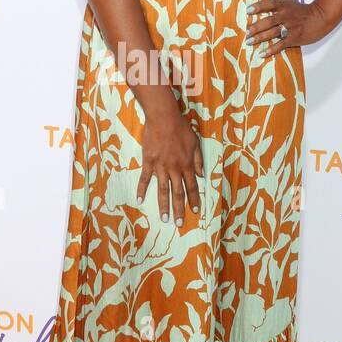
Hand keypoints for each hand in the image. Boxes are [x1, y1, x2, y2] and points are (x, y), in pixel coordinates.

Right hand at [137, 108, 202, 226]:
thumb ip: (198, 160)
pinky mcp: (148, 162)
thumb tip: (201, 175)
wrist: (163, 118)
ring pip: (163, 190)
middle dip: (179, 209)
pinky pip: (145, 178)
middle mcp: (174, 169)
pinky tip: (140, 200)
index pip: (192, 186)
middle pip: (178, 193)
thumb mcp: (195, 143)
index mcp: (187, 164)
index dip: (194, 199)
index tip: (196, 211)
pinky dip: (142, 189)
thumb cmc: (181, 128)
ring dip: (164, 205)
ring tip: (164, 219)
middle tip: (179, 223)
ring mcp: (160, 167)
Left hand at [245, 0, 332, 53]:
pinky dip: (271, 50)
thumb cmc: (303, 10)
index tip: (248, 10)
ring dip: (260, 38)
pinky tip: (262, 53)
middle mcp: (286, 16)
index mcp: (284, 6)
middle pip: (269, 21)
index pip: (269, 4)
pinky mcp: (294, 38)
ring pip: (273, 33)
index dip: (259, 6)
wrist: (320, 18)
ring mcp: (290, 28)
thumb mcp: (292, 0)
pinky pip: (281, 45)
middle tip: (245, 31)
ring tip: (248, 41)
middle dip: (256, 26)